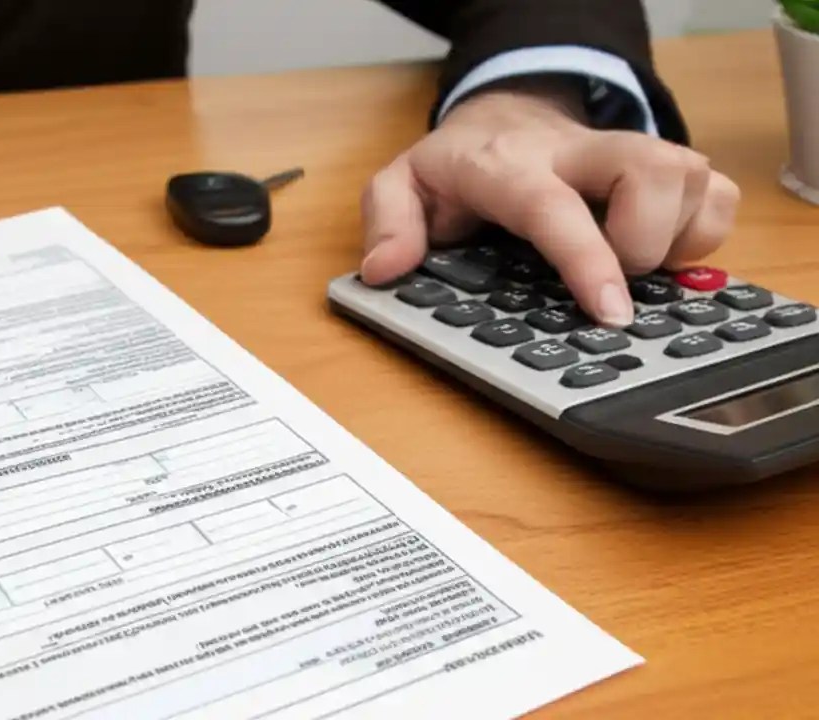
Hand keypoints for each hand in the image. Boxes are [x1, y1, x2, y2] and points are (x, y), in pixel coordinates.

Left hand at [359, 78, 740, 327]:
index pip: (554, 207)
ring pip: (693, 179)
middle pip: (651, 169)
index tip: (610, 312)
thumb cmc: (459, 166)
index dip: (588, 259)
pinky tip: (661, 253)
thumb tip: (384, 270)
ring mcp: (628, 156)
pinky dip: (702, 233)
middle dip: (649, 240)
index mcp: (511, 167)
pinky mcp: (664, 168)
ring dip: (676, 239)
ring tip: (634, 268)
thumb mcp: (403, 186)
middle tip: (618, 282)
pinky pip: (716, 194)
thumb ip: (387, 222)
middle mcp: (578, 154)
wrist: (505, 117)